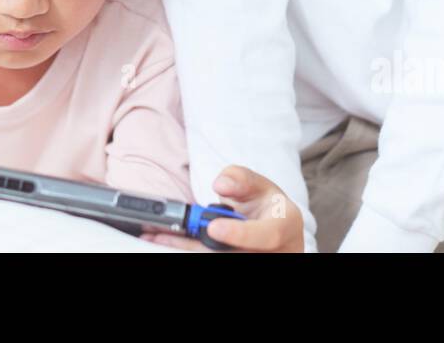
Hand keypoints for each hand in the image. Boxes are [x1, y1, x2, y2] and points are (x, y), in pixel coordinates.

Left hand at [140, 165, 304, 251]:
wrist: (275, 227)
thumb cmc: (266, 206)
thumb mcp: (259, 184)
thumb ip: (240, 178)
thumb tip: (221, 184)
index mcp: (287, 224)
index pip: (267, 235)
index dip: (240, 234)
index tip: (213, 227)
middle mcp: (279, 250)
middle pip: (237, 254)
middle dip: (199, 246)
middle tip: (166, 234)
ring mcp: (261, 261)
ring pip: (221, 259)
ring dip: (188, 249)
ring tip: (157, 236)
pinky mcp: (242, 264)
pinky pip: (215, 259)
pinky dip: (191, 250)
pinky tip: (168, 241)